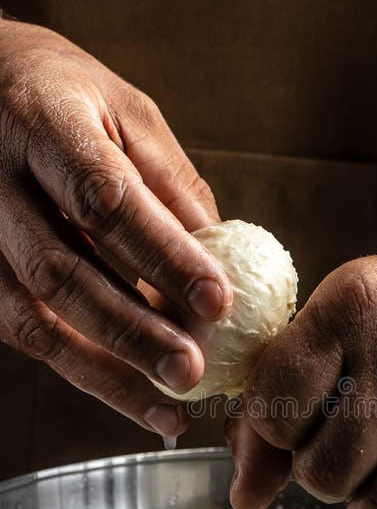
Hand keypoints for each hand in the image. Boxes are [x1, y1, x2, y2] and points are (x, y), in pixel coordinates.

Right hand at [0, 19, 231, 436]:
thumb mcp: (126, 112)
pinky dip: (82, 370)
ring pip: (32, 319)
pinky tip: (130, 394)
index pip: (106, 200)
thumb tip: (220, 259)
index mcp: (45, 126)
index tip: (218, 300)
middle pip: (61, 272)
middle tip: (190, 371)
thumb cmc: (64, 96)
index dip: (162, 255)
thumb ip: (171, 184)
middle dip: (131, 331)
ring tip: (166, 411)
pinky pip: (25, 332)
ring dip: (104, 373)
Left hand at [228, 28, 376, 508]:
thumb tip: (244, 501)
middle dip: (327, 477)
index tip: (306, 422)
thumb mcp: (340, 325)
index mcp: (353, 303)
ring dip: (372, 506)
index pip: (274, 411)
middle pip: (327, 474)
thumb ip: (280, 409)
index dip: (279, 433)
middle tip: (351, 452)